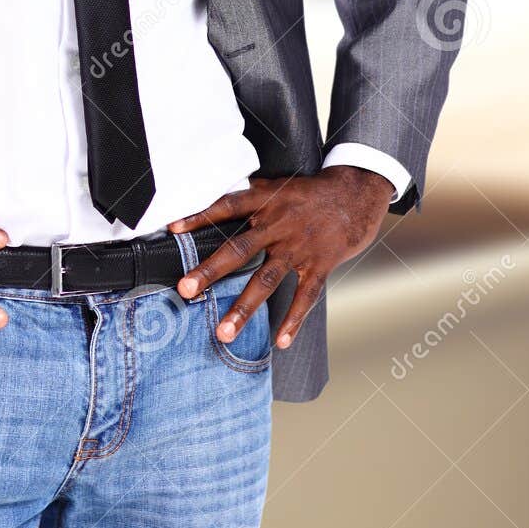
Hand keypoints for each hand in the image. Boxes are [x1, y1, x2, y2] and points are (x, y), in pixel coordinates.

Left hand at [168, 165, 390, 350]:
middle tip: (186, 290)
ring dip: (244, 307)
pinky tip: (281, 341)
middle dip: (211, 271)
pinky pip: (305, 296)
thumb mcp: (278, 185)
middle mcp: (279, 224)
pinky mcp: (319, 265)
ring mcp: (299, 248)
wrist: (355, 194)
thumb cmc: (311, 192)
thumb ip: (250, 198)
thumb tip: (214, 204)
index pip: (227, 206)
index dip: (200, 216)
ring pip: (267, 280)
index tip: (173, 229)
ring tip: (224, 333)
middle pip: (240, 248)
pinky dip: (294, 320)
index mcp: (266, 201)